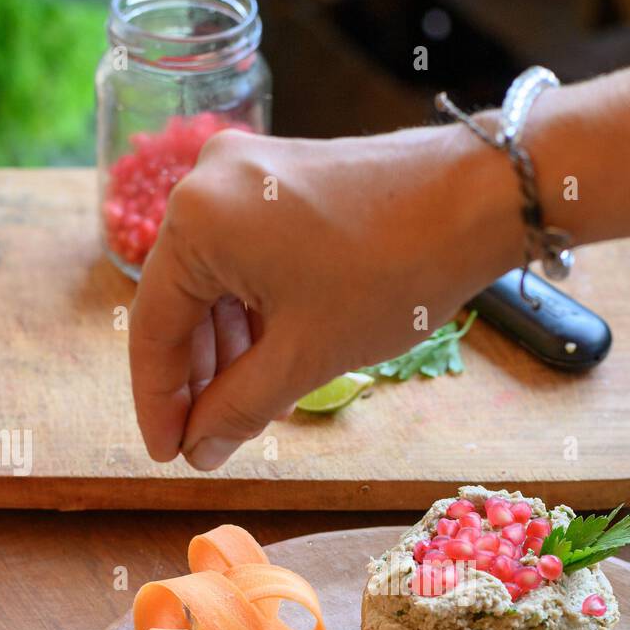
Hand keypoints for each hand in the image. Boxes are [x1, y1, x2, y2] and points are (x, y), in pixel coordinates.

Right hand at [128, 125, 519, 469]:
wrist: (477, 201)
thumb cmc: (393, 273)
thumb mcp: (305, 356)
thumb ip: (239, 407)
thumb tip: (198, 449)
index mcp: (196, 220)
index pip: (153, 327)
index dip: (157, 401)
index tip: (167, 453)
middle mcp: (207, 183)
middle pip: (181, 303)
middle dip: (198, 379)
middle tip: (208, 442)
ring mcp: (246, 176)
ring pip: (216, 284)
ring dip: (229, 352)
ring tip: (249, 411)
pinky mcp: (282, 180)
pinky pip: (247, 260)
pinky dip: (255, 315)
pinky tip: (273, 363)